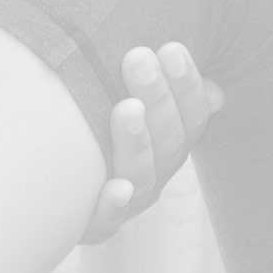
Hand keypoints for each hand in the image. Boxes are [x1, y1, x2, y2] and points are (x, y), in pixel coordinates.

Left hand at [80, 42, 223, 243]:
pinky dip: (113, 205)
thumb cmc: (100, 131)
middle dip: (157, 97)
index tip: (171, 48)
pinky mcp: (96, 224)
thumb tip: (213, 84)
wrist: (58, 195)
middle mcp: (157, 172)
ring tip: (126, 108)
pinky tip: (114, 187)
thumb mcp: (135, 102)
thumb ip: (161, 84)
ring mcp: (130, 201)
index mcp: (170, 142)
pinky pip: (108, 220)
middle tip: (138, 58)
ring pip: (142, 175)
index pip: (192, 113)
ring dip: (136, 141)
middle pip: (168, 139)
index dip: (186, 84)